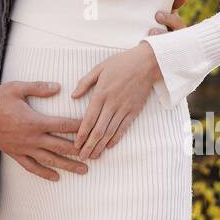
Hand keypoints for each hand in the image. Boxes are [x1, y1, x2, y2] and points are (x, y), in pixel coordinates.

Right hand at [0, 80, 87, 180]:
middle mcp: (33, 138)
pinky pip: (32, 167)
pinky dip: (44, 173)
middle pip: (61, 147)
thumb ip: (39, 87)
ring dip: (68, 166)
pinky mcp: (15, 154)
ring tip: (83, 170)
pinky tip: (55, 177)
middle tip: (95, 156)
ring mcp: (24, 148)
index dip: (79, 127)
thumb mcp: (18, 88)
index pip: (63, 125)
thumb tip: (57, 86)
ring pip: (50, 160)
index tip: (92, 129)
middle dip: (79, 151)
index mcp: (36, 121)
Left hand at [73, 0, 188, 158]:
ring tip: (94, 156)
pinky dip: (116, 138)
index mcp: (101, 93)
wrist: (147, 63)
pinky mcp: (134, 111)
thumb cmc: (121, 63)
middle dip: (89, 145)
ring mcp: (124, 108)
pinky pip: (124, 128)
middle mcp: (112, 104)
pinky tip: (109, 146)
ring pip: (110, 132)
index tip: (75, 144)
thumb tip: (73, 96)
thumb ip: (84, 82)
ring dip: (101, 146)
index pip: (88, 119)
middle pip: (98, 130)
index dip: (81, 134)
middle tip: (82, 157)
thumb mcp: (99, 68)